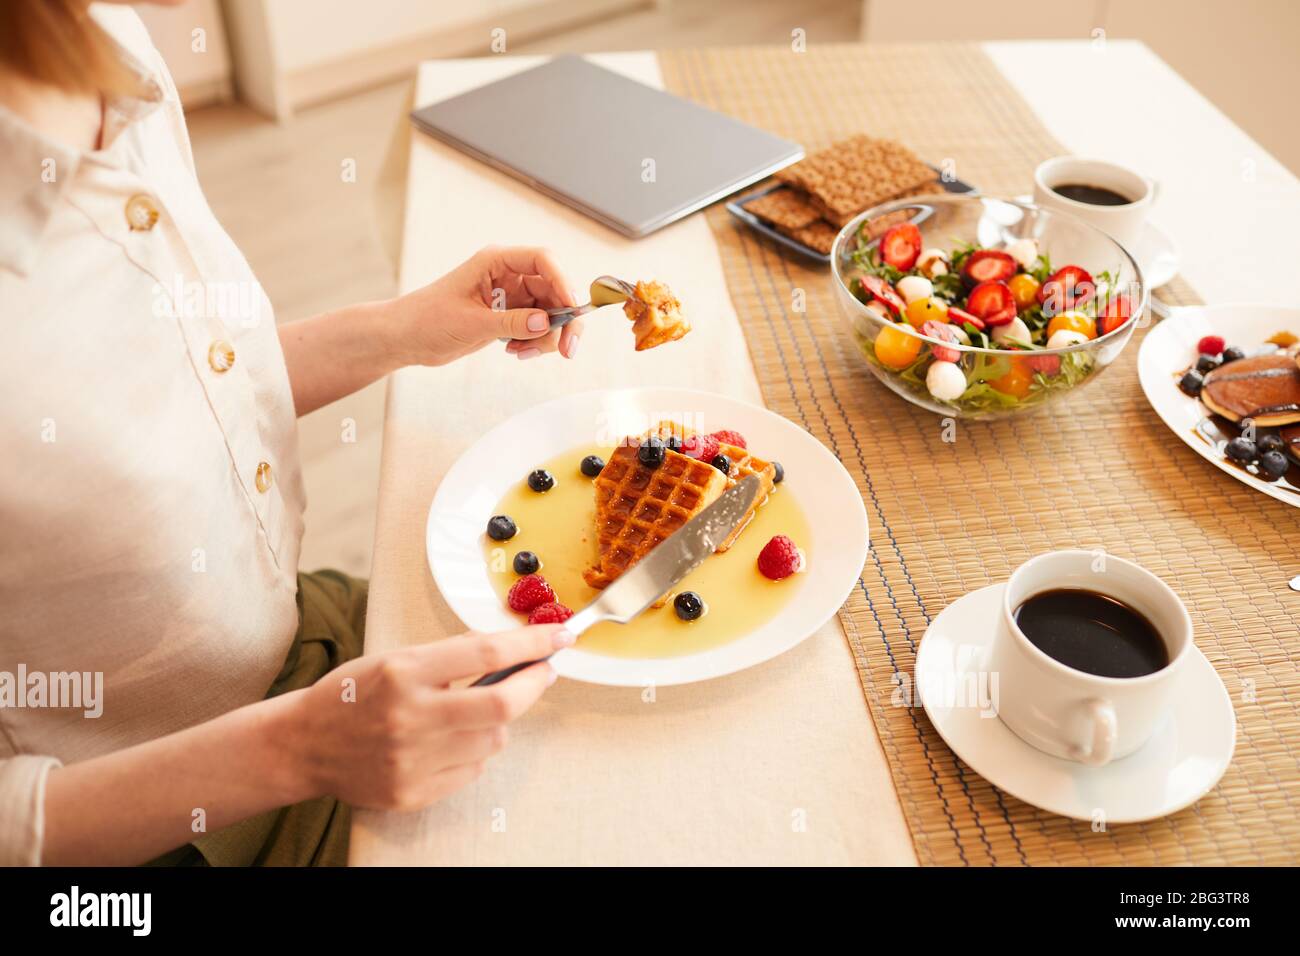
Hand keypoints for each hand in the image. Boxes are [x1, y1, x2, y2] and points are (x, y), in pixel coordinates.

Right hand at [293, 625, 572, 810]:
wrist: (304, 745)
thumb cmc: (354, 694)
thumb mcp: (396, 658)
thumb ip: (451, 657)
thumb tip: (512, 650)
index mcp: (404, 672)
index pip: (486, 653)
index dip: (532, 644)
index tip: (560, 635)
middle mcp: (410, 716)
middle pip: (502, 704)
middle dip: (535, 684)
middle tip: (544, 671)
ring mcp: (412, 760)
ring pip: (493, 741)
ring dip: (499, 723)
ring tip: (473, 712)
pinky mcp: (412, 792)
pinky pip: (471, 771)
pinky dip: (473, 752)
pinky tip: (447, 742)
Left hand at [392, 246, 582, 365]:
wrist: (405, 338)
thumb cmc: (427, 319)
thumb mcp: (471, 322)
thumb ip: (511, 322)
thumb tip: (547, 323)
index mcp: (496, 261)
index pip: (542, 260)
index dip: (563, 282)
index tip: (572, 309)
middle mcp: (507, 274)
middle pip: (554, 289)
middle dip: (564, 319)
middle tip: (567, 349)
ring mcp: (510, 296)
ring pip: (550, 312)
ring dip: (546, 336)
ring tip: (522, 353)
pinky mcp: (509, 317)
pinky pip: (537, 327)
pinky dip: (535, 342)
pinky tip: (516, 352)